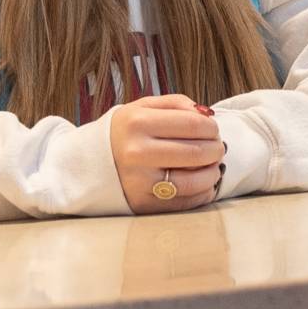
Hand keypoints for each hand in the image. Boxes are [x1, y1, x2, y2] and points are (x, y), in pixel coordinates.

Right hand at [109, 94, 222, 214]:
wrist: (90, 162)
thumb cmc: (125, 132)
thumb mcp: (143, 107)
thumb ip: (177, 104)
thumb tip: (207, 115)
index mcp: (138, 123)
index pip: (193, 124)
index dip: (212, 127)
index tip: (213, 129)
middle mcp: (137, 153)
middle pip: (197, 153)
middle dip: (216, 149)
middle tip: (217, 147)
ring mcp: (139, 181)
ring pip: (194, 181)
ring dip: (212, 173)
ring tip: (212, 166)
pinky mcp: (143, 204)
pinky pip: (184, 202)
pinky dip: (202, 193)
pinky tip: (203, 183)